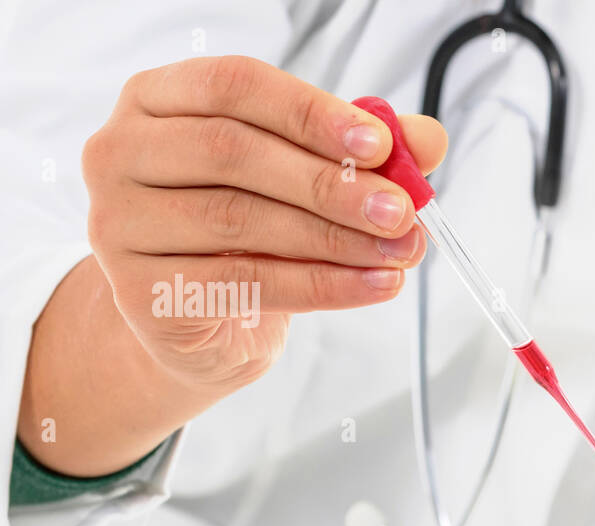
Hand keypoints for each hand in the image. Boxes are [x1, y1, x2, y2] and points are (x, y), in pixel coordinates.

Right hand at [19, 57, 445, 475]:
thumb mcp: (304, 179)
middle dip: (332, 183)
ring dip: (336, 239)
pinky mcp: (138, 291)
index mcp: (158, 98)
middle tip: (401, 210)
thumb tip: (425, 140)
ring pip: (241, 221)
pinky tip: (374, 285)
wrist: (201, 321)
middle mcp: (121, 150)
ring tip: (401, 251)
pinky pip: (244, 283)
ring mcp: (118, 222)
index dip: (310, 112)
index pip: (234, 85)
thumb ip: (362, 151)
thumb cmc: (249, 231)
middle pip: (235, 153)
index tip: (380, 142)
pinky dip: (323, 286)